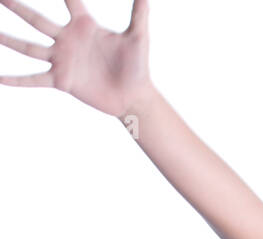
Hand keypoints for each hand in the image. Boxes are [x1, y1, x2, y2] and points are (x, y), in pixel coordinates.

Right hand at [0, 0, 149, 116]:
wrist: (134, 97)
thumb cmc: (137, 66)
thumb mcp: (138, 37)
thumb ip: (139, 11)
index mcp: (83, 24)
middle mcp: (67, 39)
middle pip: (36, 19)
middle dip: (16, 6)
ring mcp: (62, 60)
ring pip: (29, 47)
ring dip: (9, 40)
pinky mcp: (62, 81)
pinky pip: (35, 79)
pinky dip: (16, 81)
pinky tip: (0, 79)